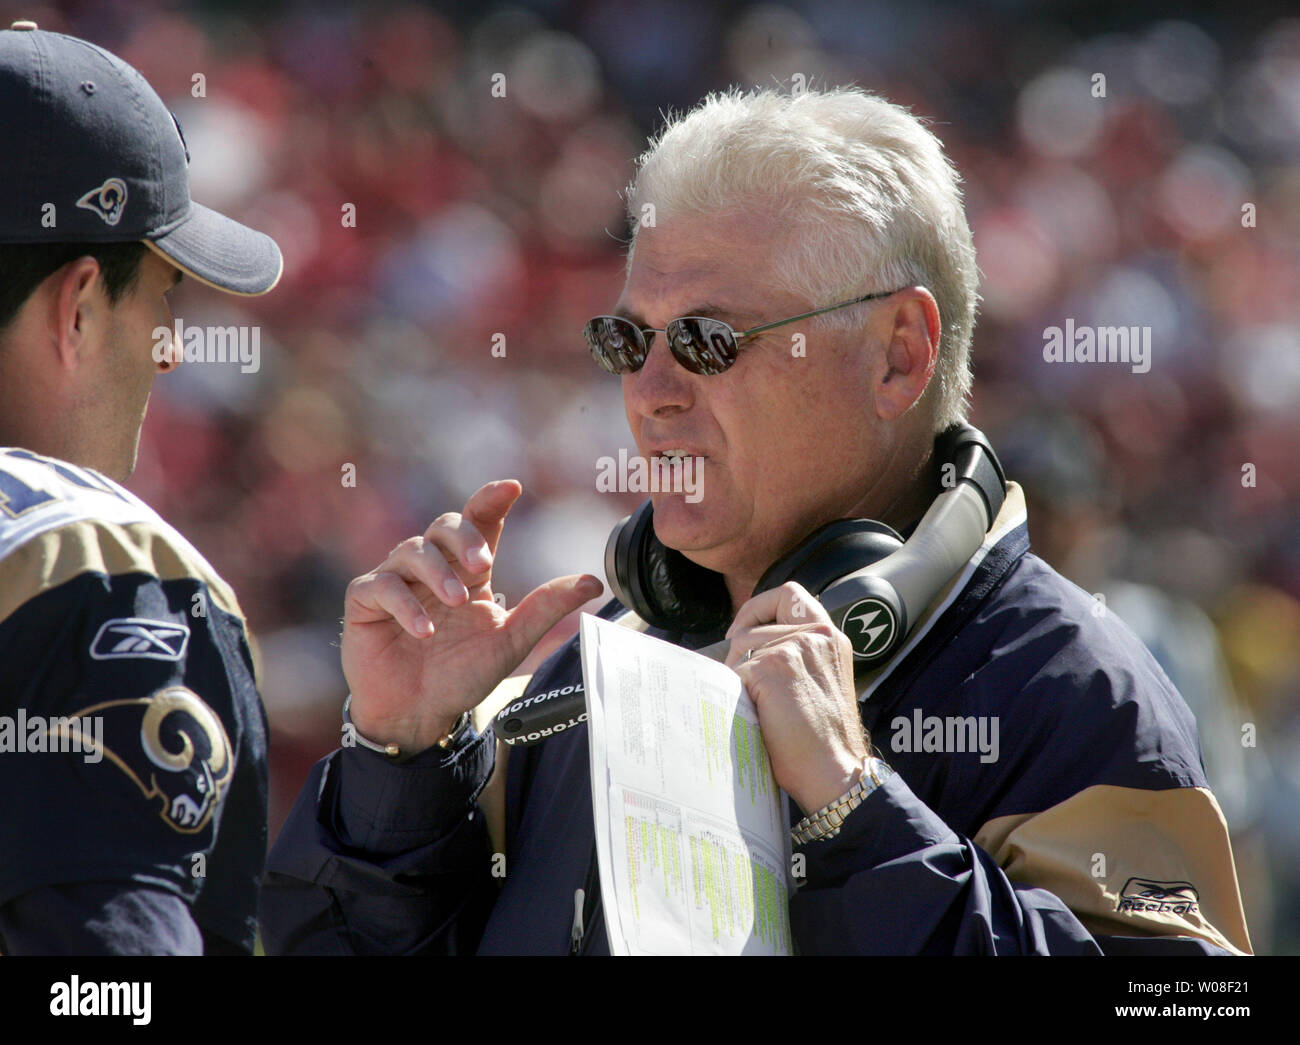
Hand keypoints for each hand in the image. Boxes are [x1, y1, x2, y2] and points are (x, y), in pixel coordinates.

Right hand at [341, 480, 602, 753]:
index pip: (479, 522)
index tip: (512, 487)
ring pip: (413, 549)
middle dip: (465, 538)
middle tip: (483, 564)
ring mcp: (396, 579)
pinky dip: (404, 604)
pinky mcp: (365, 600)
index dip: (491, 500)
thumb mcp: (510, 641)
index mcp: (468, 569)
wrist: (419, 714)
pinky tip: (423, 631)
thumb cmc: (462, 674)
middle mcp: (432, 566)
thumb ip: (546, 609)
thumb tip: (593, 582)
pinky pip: (381, 584)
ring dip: (437, 573)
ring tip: (456, 603)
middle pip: (445, 526)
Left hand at [724, 582, 869, 813]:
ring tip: (753, 706)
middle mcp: (816, 634)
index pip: (790, 594)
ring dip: (736, 676)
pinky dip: (734, 694)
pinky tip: (752, 716)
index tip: (745, 630)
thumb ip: (796, 656)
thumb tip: (745, 646)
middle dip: (737, 653)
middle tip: (737, 679)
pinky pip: (733, 673)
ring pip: (739, 648)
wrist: (834, 772)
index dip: (759, 607)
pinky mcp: (772, 668)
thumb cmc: (822, 740)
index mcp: (830, 636)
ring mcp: (794, 648)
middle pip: (752, 627)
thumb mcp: (819, 681)